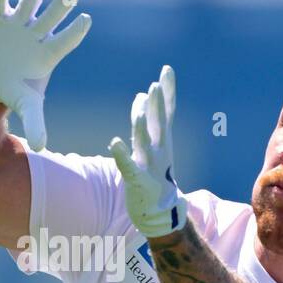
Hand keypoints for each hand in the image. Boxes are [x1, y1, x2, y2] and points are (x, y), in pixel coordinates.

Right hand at [0, 0, 91, 151]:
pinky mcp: (0, 18)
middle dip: (60, 5)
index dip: (75, 32)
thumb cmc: (18, 90)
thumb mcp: (27, 106)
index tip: (86, 20)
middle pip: (52, 17)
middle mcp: (38, 34)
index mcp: (49, 54)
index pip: (66, 41)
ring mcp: (20, 24)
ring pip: (30, 0)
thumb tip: (42, 146)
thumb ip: (35, 122)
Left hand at [109, 65, 187, 238]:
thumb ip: (147, 120)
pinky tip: (114, 143)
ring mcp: (150, 166)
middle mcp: (160, 151)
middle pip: (159, 124)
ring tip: (139, 108)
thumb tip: (141, 94)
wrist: (160, 212)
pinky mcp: (138, 182)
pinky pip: (129, 167)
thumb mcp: (151, 144)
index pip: (167, 112)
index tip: (167, 70)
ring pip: (145, 142)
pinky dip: (122, 155)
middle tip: (155, 85)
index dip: (168, 91)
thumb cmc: (154, 174)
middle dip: (157, 105)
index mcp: (163, 141)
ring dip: (142, 125)